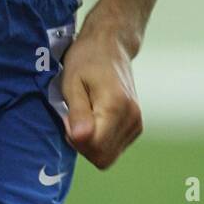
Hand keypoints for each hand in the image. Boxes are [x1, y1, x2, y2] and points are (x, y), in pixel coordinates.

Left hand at [59, 21, 142, 167]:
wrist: (110, 45)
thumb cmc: (86, 60)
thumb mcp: (72, 82)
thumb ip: (77, 112)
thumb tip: (79, 138)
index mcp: (116, 106)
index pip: (95, 147)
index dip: (75, 139)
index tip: (67, 118)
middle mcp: (132, 117)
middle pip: (103, 157)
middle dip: (82, 145)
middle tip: (72, 119)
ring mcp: (137, 123)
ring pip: (109, 156)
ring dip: (91, 144)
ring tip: (83, 115)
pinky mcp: (136, 126)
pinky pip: (114, 148)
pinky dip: (100, 141)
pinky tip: (94, 118)